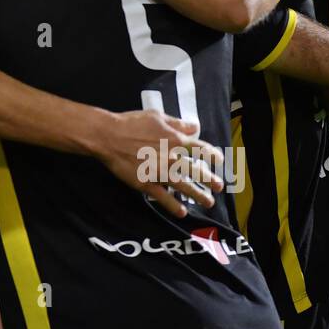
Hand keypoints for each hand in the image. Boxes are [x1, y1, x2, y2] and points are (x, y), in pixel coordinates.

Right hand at [95, 110, 224, 216]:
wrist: (109, 137)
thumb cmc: (132, 123)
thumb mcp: (156, 116)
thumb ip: (177, 123)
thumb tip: (194, 126)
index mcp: (176, 140)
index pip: (201, 149)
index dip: (212, 155)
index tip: (218, 160)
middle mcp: (172, 157)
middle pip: (197, 170)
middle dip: (210, 179)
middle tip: (219, 187)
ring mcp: (161, 172)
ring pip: (185, 186)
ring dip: (199, 195)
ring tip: (208, 202)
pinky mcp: (147, 183)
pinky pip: (164, 198)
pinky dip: (173, 206)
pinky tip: (181, 212)